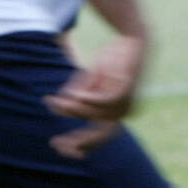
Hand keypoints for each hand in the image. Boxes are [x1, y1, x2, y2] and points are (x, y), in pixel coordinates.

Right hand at [44, 32, 146, 158]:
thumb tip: (55, 108)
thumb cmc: (110, 61)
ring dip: (76, 108)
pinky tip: (74, 93)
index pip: (98, 139)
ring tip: (59, 100)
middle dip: (78, 141)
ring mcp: (127, 102)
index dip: (79, 145)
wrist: (132, 41)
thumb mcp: (88, 82)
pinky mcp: (127, 88)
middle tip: (55, 143)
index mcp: (116, 114)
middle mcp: (124, 113)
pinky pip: (105, 101)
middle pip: (101, 136)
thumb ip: (75, 97)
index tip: (57, 147)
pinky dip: (88, 98)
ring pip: (97, 115)